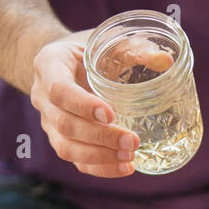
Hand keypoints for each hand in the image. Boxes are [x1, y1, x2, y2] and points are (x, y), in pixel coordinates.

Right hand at [31, 30, 140, 176]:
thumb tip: (166, 61)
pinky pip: (76, 161)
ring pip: (66, 148)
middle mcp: (43, 96)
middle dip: (100, 137)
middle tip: (132, 141)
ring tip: (130, 158)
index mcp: (49, 65)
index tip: (110, 114)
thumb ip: (133, 48)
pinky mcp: (60, 139)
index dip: (83, 105)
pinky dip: (100, 168)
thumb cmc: (88, 49)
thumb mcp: (105, 39)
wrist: (64, 62)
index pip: (59, 90)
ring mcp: (49, 121)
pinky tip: (125, 168)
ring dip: (100, 157)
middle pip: (65, 124)